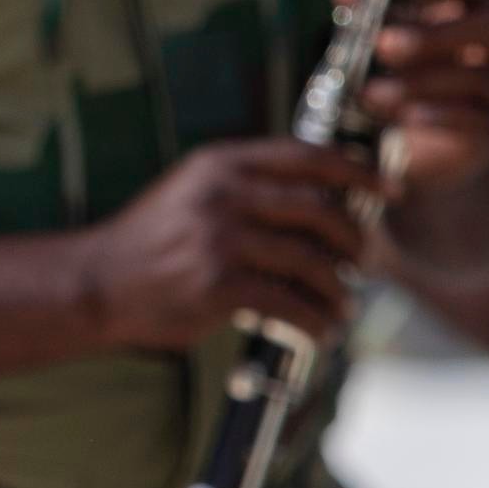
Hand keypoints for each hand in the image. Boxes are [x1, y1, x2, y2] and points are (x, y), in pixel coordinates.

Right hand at [79, 138, 380, 347]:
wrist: (97, 281)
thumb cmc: (154, 241)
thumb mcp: (194, 192)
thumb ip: (249, 186)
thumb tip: (329, 201)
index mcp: (219, 164)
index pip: (307, 156)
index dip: (359, 171)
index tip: (391, 190)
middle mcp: (222, 194)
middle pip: (322, 211)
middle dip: (356, 241)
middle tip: (364, 263)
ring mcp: (220, 239)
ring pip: (314, 263)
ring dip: (340, 291)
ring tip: (342, 305)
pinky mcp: (218, 284)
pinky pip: (293, 304)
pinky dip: (317, 322)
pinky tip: (320, 331)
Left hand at [357, 0, 488, 197]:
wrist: (480, 127)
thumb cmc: (434, 65)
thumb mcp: (409, 34)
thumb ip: (378, 9)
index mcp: (487, 10)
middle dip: (433, 35)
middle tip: (383, 43)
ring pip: (475, 79)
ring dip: (418, 84)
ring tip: (371, 92)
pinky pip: (476, 121)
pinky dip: (437, 117)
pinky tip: (405, 116)